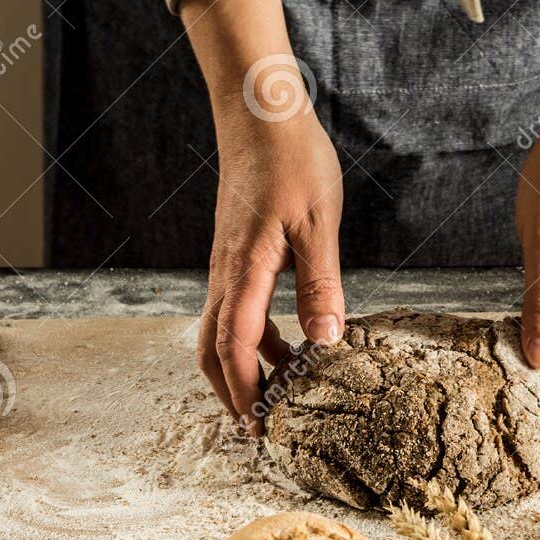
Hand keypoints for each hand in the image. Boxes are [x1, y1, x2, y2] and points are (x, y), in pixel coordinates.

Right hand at [204, 111, 343, 432]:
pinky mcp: (236, 255)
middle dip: (231, 391)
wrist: (260, 114)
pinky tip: (289, 344)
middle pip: (212, 349)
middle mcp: (226, 274)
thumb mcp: (320, 225)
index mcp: (244, 271)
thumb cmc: (293, 162)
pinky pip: (236, 309)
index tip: (260, 425)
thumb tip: (327, 341)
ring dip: (244, 366)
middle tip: (257, 426)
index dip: (245, 390)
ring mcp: (227, 265)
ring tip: (281, 392)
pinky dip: (254, 338)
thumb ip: (321, 285)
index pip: (234, 347)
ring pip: (222, 331)